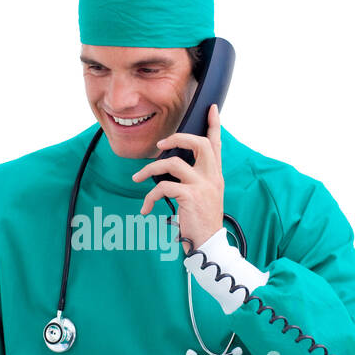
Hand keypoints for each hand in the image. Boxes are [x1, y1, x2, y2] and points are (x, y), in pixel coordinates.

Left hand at [132, 103, 223, 252]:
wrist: (208, 246)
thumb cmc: (201, 223)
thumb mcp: (204, 197)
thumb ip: (195, 180)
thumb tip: (172, 167)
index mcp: (216, 175)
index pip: (217, 145)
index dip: (214, 125)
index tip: (211, 109)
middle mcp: (213, 177)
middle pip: (199, 143)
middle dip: (177, 139)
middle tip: (160, 146)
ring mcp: (203, 186)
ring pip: (173, 164)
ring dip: (150, 170)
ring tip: (138, 178)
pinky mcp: (191, 197)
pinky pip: (163, 188)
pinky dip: (150, 197)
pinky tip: (145, 209)